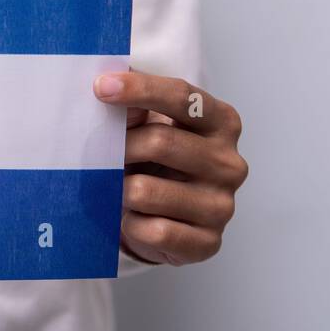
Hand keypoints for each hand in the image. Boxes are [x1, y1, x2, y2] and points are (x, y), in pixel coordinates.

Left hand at [94, 72, 246, 265]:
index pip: (183, 97)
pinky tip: (134, 218)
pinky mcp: (208, 242)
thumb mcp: (152, 127)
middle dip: (120, 147)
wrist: (168, 220)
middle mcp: (229, 163)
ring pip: (146, 191)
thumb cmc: (158, 163)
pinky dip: (131, 224)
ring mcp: (222, 205)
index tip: (101, 87)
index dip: (140, 90)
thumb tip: (112, 90)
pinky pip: (153, 230)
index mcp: (222, 123)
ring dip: (120, 190)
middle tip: (100, 154)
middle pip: (160, 141)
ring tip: (119, 189)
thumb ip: (137, 108)